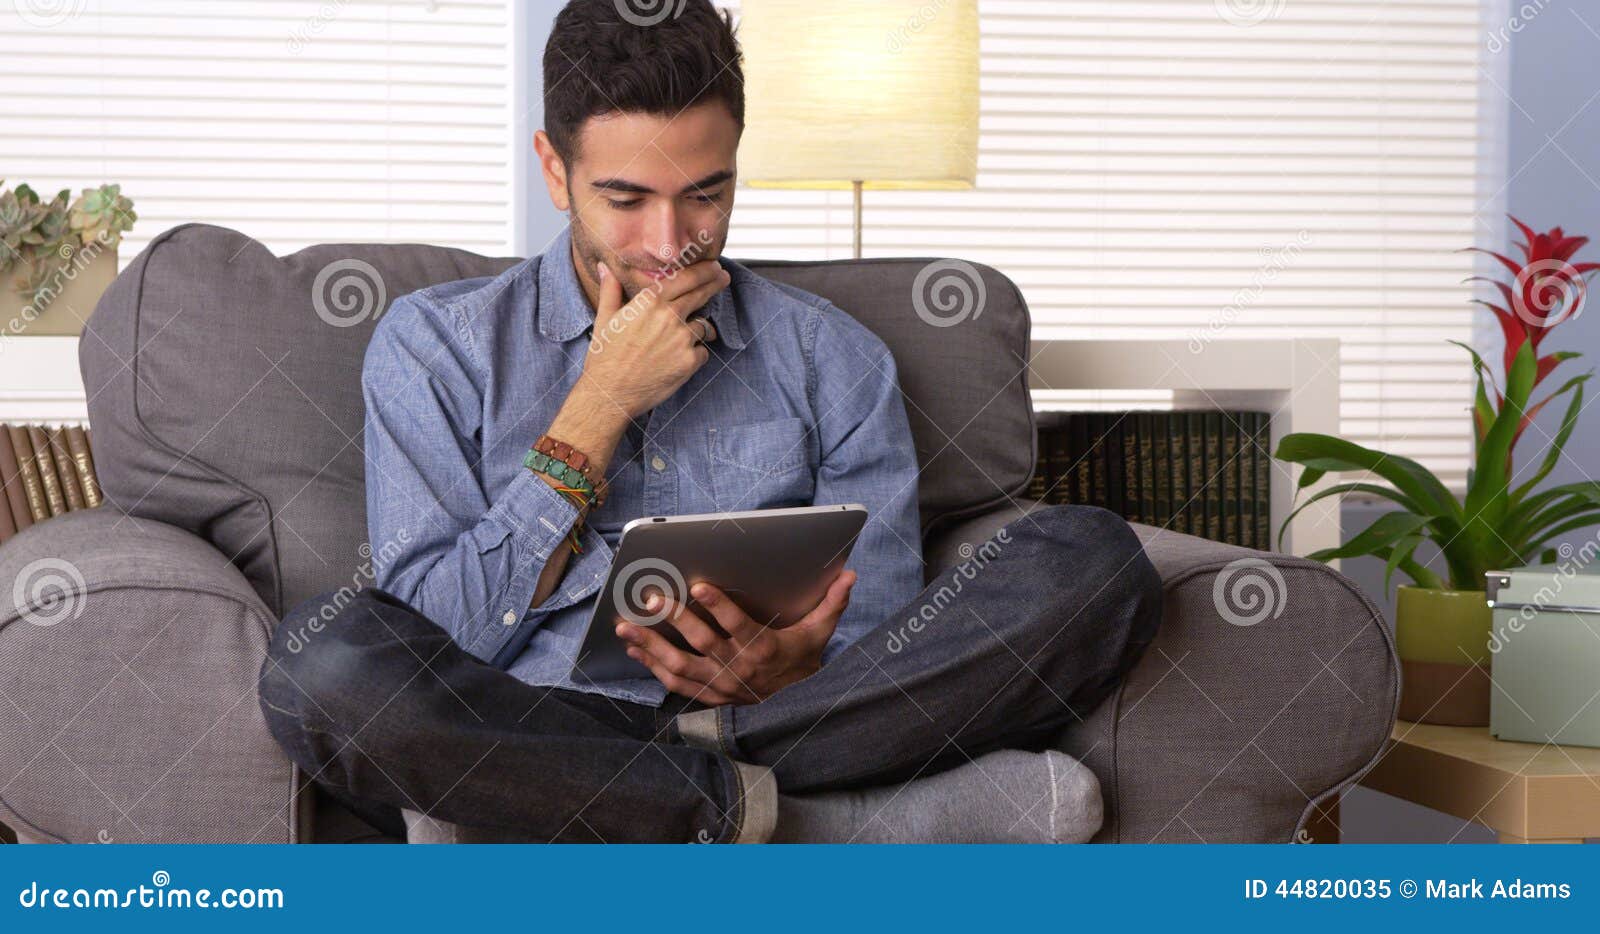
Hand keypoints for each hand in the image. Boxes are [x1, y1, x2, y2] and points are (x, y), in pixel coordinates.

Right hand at [578, 258, 729, 418]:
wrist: (610, 394)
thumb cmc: (605, 358)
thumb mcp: (604, 319)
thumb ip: (610, 291)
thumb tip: (604, 267)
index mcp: (649, 301)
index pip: (685, 278)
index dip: (703, 271)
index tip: (714, 267)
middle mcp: (669, 316)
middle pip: (701, 294)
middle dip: (715, 283)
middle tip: (723, 279)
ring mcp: (682, 338)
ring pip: (702, 325)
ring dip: (697, 329)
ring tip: (678, 341)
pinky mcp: (690, 361)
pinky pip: (702, 352)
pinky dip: (695, 354)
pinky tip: (677, 361)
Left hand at [615, 571, 856, 705]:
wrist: (795, 707)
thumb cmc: (802, 661)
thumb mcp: (819, 632)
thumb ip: (832, 603)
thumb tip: (850, 575)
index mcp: (763, 649)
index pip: (738, 626)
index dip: (718, 607)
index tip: (699, 585)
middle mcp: (738, 668)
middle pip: (702, 643)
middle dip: (675, 620)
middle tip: (652, 599)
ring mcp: (720, 685)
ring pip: (680, 665)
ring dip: (651, 646)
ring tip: (626, 626)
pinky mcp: (707, 695)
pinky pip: (674, 682)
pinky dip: (652, 666)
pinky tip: (633, 649)